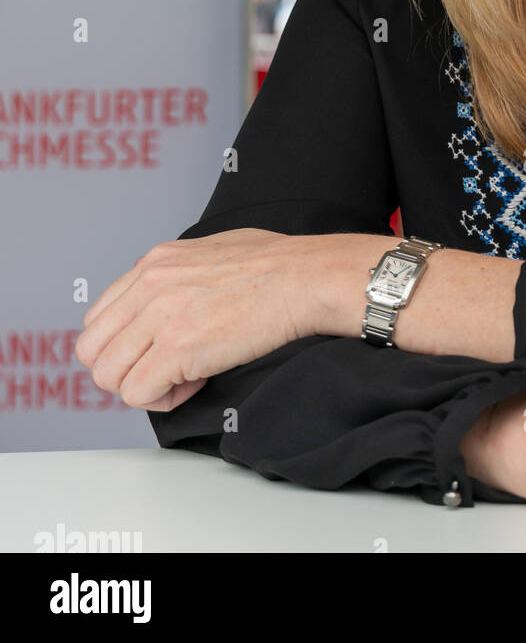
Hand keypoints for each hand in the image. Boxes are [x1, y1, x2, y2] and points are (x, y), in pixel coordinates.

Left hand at [74, 229, 335, 412]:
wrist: (306, 278)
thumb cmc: (278, 265)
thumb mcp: (212, 250)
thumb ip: (178, 272)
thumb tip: (171, 298)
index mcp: (155, 262)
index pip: (99, 318)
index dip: (124, 344)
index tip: (156, 350)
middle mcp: (148, 285)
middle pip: (93, 350)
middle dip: (125, 368)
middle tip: (164, 370)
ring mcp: (159, 317)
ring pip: (107, 376)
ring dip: (143, 385)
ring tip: (183, 377)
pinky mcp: (177, 349)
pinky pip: (137, 394)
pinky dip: (163, 400)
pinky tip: (196, 383)